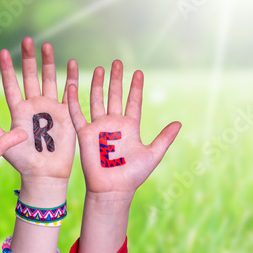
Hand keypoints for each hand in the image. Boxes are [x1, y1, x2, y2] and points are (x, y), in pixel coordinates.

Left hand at [0, 37, 77, 180]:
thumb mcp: (2, 144)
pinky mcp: (65, 113)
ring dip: (49, 63)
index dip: (6, 70)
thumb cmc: (23, 162)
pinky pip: (68, 92)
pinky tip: (71, 63)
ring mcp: (50, 107)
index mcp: (18, 110)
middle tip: (26, 39)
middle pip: (31, 76)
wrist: (44, 173)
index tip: (0, 53)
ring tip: (47, 45)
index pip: (10, 85)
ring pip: (49, 79)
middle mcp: (34, 105)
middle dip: (29, 58)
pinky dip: (70, 78)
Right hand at [68, 61, 180, 196]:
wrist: (113, 190)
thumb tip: (179, 123)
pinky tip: (73, 86)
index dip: (135, 87)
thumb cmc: (133, 176)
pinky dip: (74, 101)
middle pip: (115, 96)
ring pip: (97, 100)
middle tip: (116, 62)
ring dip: (97, 85)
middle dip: (116, 79)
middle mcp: (114, 124)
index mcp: (131, 127)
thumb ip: (164, 138)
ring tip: (99, 69)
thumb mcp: (153, 154)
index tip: (138, 72)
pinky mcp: (85, 134)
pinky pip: (78, 114)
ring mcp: (99, 128)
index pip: (133, 102)